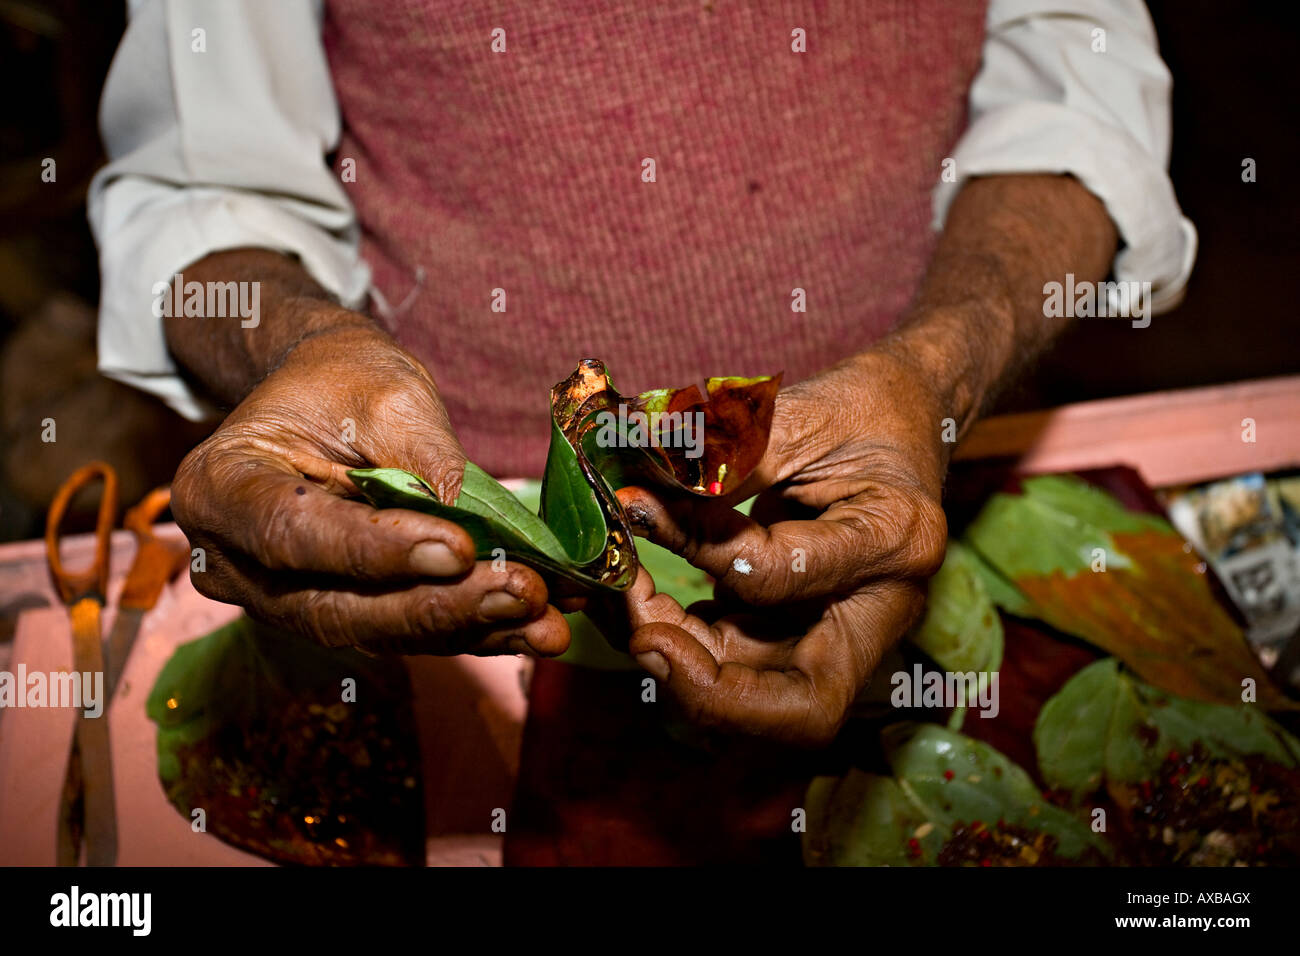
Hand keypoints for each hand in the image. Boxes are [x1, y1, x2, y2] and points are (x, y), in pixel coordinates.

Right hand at [172, 323, 570, 655]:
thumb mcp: (382, 392)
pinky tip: (532, 629)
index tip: (456, 547)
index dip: (375, 550)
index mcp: (218, 486)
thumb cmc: (342, 381)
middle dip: (438, 604)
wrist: (329, 397)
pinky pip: (403, 632)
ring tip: (543, 622)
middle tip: (520, 591)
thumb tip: (473, 523)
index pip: (294, 532)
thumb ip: (421, 457)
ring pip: (376, 630)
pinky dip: (472, 631)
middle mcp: (236, 561)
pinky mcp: (337, 613)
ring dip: (468, 628)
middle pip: (336, 605)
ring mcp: (282, 599)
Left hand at [609, 346, 949, 745]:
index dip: (695, 548)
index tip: (636, 505)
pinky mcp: (811, 636)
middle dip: (702, 684)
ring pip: (761, 700)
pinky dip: (688, 649)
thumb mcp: (792, 415)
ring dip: (681, 667)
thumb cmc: (858, 408)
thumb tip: (631, 496)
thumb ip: (718, 461)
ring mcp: (847, 633)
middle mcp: (882, 609)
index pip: (776, 578)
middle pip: (799, 705)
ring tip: (626, 600)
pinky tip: (648, 602)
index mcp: (896, 540)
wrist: (901, 418)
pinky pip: (745, 670)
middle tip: (636, 628)